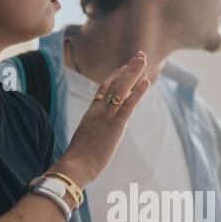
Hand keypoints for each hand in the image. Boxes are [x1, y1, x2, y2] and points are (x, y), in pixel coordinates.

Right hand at [56, 52, 151, 186]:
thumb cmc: (76, 161)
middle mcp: (98, 110)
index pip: (103, 89)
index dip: (115, 76)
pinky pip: (128, 105)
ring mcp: (106, 116)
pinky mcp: (115, 126)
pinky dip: (137, 92)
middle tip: (139, 55)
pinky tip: (146, 82)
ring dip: (134, 72)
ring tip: (143, 58)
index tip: (124, 66)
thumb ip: (90, 136)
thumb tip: (93, 141)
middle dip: (128, 68)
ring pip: (121, 88)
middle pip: (114, 83)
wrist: (74, 166)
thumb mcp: (83, 142)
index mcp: (90, 114)